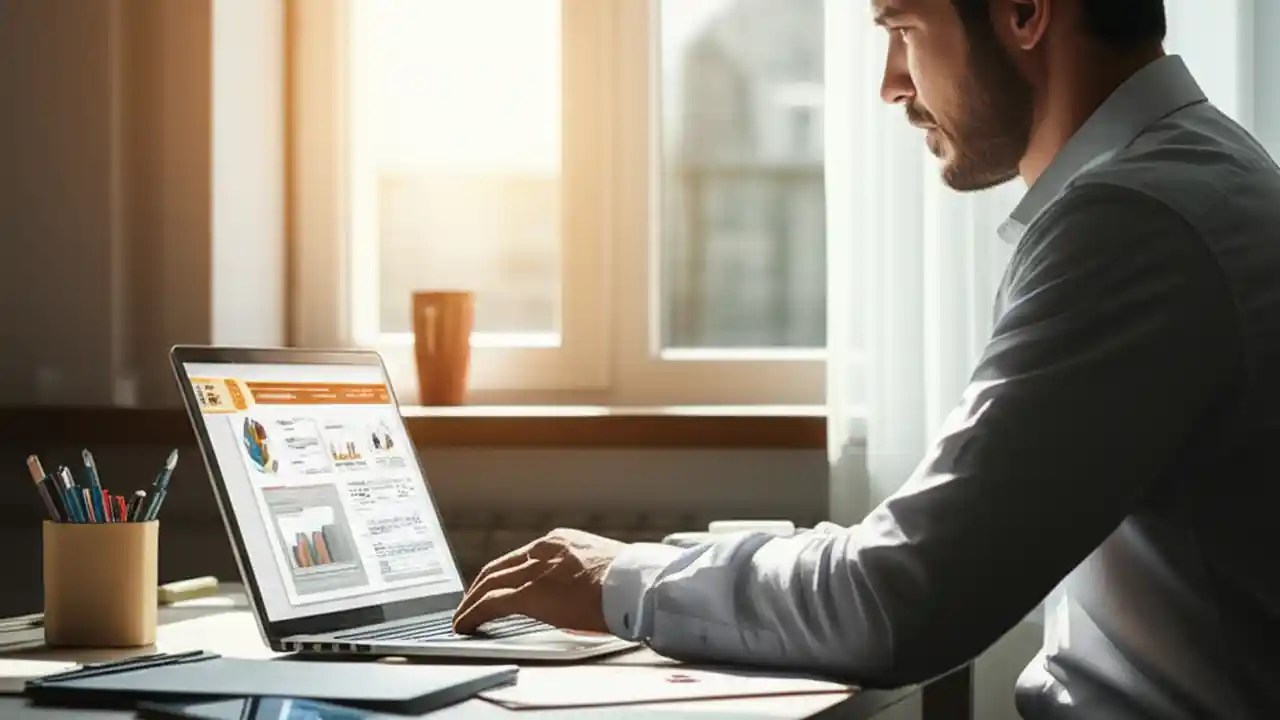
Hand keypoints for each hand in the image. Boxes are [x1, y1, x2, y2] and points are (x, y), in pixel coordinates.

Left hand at [452, 528, 625, 634]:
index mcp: (560, 541)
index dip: (502, 574)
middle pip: (499, 567)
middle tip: (471, 603)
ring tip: (463, 617)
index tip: (495, 586)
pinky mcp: (530, 593)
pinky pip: (491, 603)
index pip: (520, 557)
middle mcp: (543, 550)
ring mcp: (535, 570)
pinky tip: (466, 624)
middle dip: (481, 586)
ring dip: (472, 601)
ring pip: (489, 583)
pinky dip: (474, 613)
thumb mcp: (601, 564)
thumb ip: (582, 572)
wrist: (637, 584)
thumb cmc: (631, 580)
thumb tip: (582, 590)